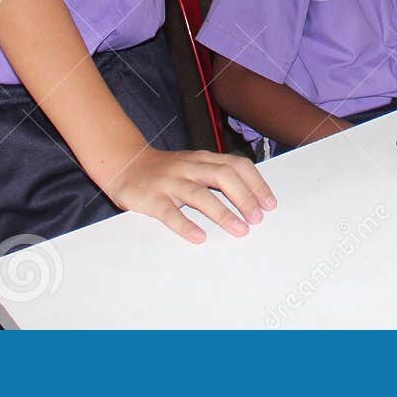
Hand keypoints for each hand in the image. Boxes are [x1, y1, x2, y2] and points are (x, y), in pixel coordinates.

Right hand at [105, 146, 276, 243]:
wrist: (126, 164)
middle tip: (257, 218)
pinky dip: (185, 225)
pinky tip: (199, 237)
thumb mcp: (195, 165)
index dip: (256, 183)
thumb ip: (218, 174)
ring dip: (223, 213)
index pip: (237, 165)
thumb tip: (252, 195)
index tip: (270, 203)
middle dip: (244, 197)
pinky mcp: (152, 199)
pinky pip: (170, 213)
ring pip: (200, 195)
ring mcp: (170, 182)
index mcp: (203, 159)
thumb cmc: (167, 170)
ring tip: (239, 229)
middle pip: (223, 176)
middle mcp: (189, 168)